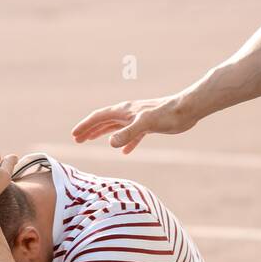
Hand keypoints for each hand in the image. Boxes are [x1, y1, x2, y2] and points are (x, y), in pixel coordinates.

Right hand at [71, 95, 196, 154]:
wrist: (186, 110)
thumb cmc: (166, 115)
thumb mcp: (145, 124)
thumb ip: (128, 134)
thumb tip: (111, 144)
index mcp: (124, 110)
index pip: (99, 117)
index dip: (86, 126)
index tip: (74, 135)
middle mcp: (128, 113)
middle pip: (104, 121)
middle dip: (89, 129)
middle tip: (77, 140)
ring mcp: (138, 119)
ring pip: (115, 126)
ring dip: (102, 133)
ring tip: (91, 140)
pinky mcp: (149, 126)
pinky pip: (132, 135)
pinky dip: (126, 142)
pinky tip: (126, 151)